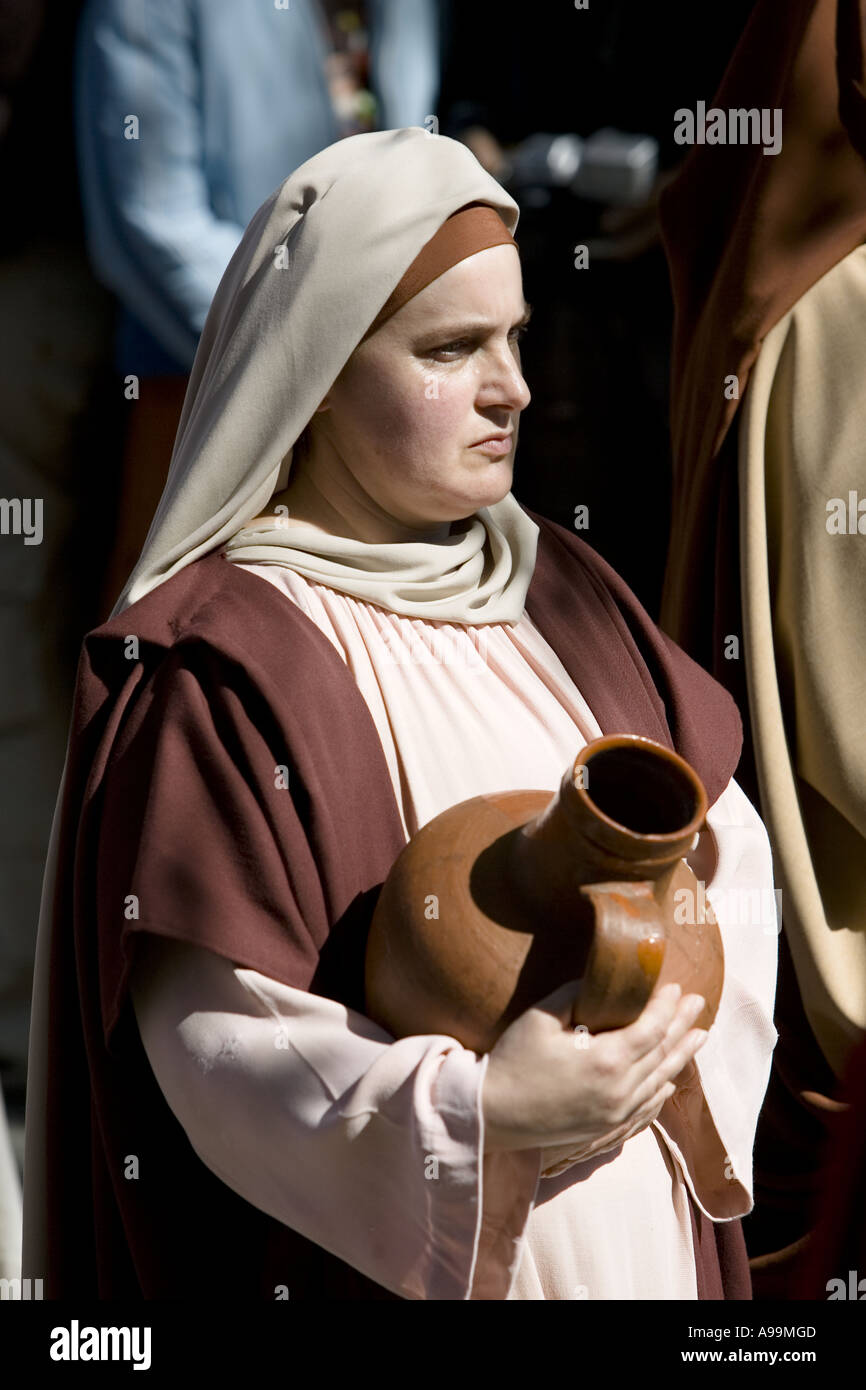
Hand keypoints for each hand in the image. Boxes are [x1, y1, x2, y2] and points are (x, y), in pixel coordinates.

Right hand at [481, 981, 706, 1162]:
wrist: (493, 1114)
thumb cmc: (513, 1060)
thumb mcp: (540, 1017)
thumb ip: (575, 994)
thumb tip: (601, 980)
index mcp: (607, 1061)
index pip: (651, 1028)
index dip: (666, 1006)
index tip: (676, 986)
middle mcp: (620, 1090)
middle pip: (662, 1053)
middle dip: (682, 1025)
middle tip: (700, 1002)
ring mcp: (615, 1113)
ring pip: (659, 1080)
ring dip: (681, 1056)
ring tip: (700, 1035)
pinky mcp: (606, 1128)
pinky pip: (646, 1107)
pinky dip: (662, 1089)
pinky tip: (670, 1079)